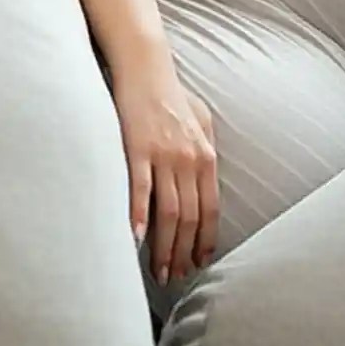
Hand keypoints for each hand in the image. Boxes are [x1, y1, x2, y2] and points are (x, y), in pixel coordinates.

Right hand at [112, 62, 217, 285]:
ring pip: (168, 213)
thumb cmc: (172, 95)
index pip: (209, 210)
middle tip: (176, 277)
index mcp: (205, 157)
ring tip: (158, 272)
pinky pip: (139, 190)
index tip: (199, 263)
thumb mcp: (200, 121)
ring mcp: (163, 155)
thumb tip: (206, 183)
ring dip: (164, 248)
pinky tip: (136, 241)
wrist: (145, 68)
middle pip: (189, 218)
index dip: (205, 241)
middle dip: (184, 253)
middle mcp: (188, 160)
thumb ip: (204, 153)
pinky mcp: (136, 148)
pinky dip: (139, 217)